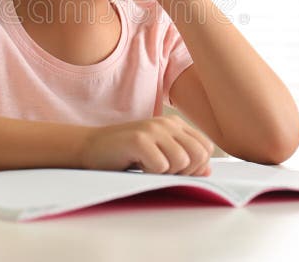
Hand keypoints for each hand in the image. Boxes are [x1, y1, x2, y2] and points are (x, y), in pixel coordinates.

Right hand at [79, 115, 213, 175]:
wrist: (91, 147)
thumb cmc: (126, 154)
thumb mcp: (159, 154)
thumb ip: (184, 159)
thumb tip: (207, 169)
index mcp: (175, 124)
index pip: (206, 148)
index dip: (197, 166)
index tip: (175, 171)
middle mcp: (167, 123)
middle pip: (198, 155)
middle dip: (185, 171)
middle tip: (162, 171)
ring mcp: (153, 129)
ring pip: (181, 161)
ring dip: (166, 173)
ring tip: (148, 167)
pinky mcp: (139, 140)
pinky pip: (160, 167)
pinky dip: (150, 174)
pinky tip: (137, 166)